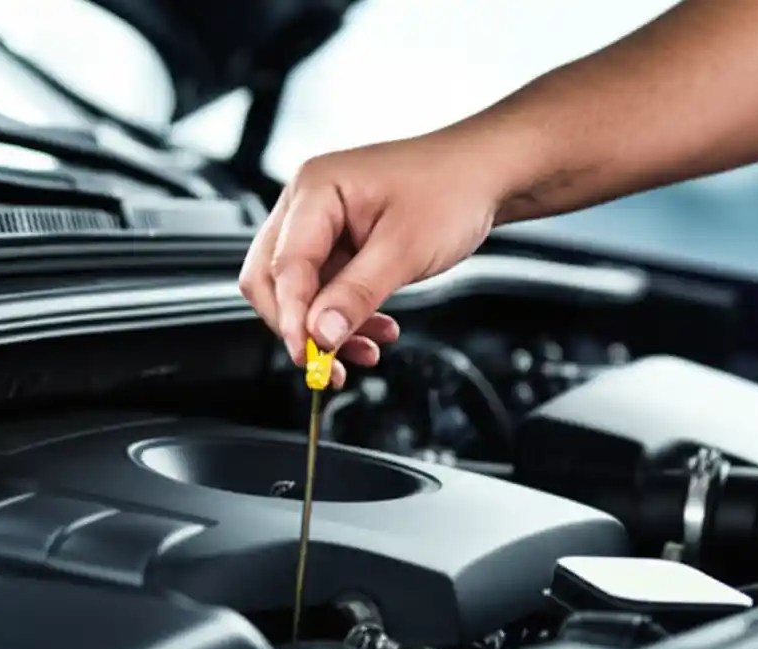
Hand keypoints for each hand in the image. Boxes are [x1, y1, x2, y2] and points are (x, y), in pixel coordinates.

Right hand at [239, 134, 502, 386]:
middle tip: (327, 364)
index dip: (291, 317)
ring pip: (302, 292)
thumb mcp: (404, 249)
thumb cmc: (451, 189)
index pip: (282, 266)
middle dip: (300, 326)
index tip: (308, 356)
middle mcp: (309, 204)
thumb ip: (357, 294)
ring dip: (329, 327)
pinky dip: (347, 316)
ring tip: (368, 349)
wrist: (484, 175)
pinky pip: (328, 289)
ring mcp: (323, 224)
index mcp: (315, 191)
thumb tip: (320, 334)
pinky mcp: (341, 243)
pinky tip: (377, 330)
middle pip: (273, 279)